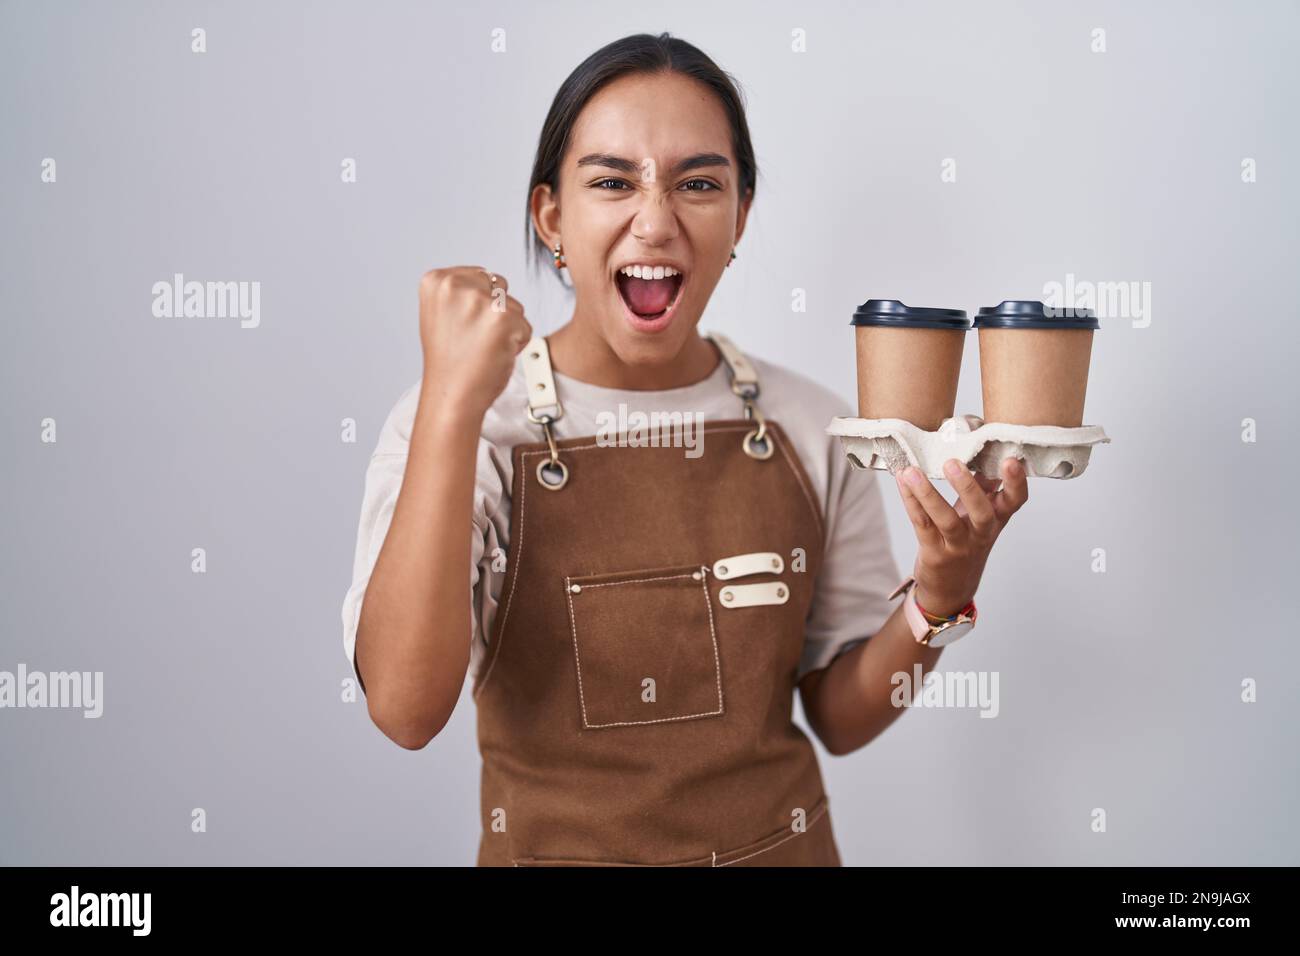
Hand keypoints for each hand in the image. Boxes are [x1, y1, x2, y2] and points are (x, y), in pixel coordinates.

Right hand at [417, 266, 532, 418]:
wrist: (451, 395)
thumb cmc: (450, 360)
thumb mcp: (440, 313)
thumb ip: (460, 291)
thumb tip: (490, 279)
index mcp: (436, 279)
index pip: (480, 276)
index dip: (478, 305)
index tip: (461, 327)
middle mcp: (455, 284)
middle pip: (499, 286)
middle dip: (495, 312)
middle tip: (474, 339)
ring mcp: (479, 300)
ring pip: (515, 306)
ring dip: (507, 328)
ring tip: (483, 347)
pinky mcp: (502, 318)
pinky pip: (525, 325)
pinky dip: (517, 343)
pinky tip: (494, 354)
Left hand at [894, 457, 1028, 616]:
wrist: (951, 588)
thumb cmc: (967, 542)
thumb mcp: (981, 516)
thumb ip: (983, 486)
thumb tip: (983, 450)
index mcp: (997, 520)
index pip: (1015, 501)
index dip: (1016, 483)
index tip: (1011, 460)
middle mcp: (981, 534)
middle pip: (982, 512)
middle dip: (968, 487)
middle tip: (952, 462)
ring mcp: (958, 546)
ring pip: (945, 519)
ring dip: (928, 493)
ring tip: (912, 472)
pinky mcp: (934, 553)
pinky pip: (922, 524)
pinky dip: (911, 502)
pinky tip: (902, 483)